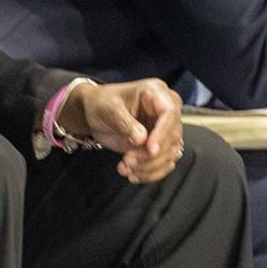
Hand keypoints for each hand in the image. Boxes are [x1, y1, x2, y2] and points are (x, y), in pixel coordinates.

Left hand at [56, 78, 184, 183]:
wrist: (94, 113)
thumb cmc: (102, 103)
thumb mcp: (109, 109)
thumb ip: (125, 123)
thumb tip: (141, 140)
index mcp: (157, 93)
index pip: (169, 114)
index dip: (162, 133)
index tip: (150, 149)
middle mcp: (166, 110)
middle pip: (172, 137)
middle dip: (151, 155)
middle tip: (128, 161)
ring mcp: (165, 129)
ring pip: (170, 154)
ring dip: (149, 167)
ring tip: (125, 168)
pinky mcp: (160, 145)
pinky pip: (164, 163)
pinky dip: (149, 172)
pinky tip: (132, 174)